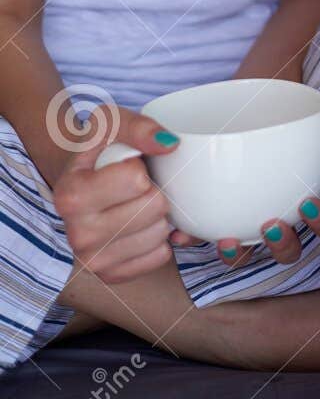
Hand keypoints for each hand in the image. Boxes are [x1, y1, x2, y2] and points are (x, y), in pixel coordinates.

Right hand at [52, 106, 183, 283]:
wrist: (82, 181)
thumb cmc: (99, 149)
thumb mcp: (111, 122)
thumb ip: (138, 126)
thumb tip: (169, 144)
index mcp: (71, 196)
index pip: (137, 180)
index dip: (140, 166)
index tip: (125, 165)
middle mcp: (77, 235)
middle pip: (154, 207)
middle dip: (154, 189)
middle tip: (136, 186)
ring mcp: (94, 261)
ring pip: (160, 234)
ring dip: (158, 215)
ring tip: (136, 203)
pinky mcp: (112, 276)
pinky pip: (161, 255)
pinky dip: (158, 239)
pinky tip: (140, 225)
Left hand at [168, 118, 319, 267]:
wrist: (252, 91)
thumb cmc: (285, 110)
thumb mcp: (311, 115)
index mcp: (304, 198)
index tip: (308, 204)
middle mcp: (277, 214)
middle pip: (288, 250)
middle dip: (283, 246)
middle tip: (271, 225)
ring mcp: (245, 218)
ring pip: (246, 254)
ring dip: (237, 255)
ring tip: (227, 240)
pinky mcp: (213, 212)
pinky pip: (203, 235)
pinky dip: (192, 238)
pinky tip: (182, 232)